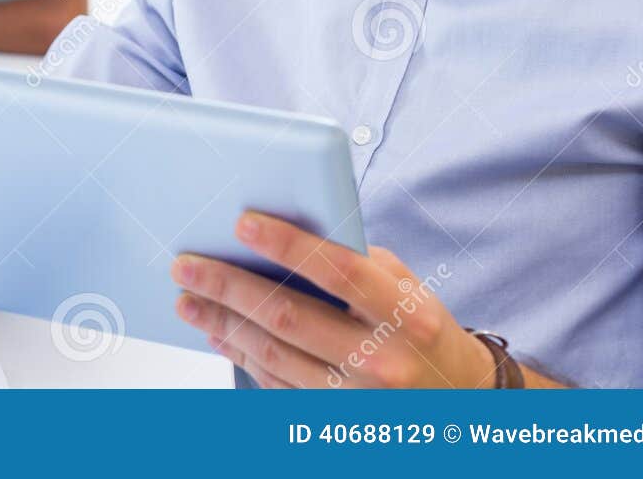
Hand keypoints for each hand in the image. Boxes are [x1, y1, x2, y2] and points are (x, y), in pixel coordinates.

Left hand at [171, 210, 495, 388]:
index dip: (288, 246)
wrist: (457, 397)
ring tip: (187, 298)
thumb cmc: (418, 325)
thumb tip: (283, 232)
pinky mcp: (335, 419)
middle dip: (229, 287)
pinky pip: (276, 384)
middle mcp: (382, 360)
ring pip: (273, 355)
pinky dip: (241, 355)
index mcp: (406, 315)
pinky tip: (217, 331)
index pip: (340, 271)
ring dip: (222, 323)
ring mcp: (356, 397)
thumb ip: (353, 260)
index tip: (242, 223)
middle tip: (186, 265)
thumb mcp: (405, 286)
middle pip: (290, 317)